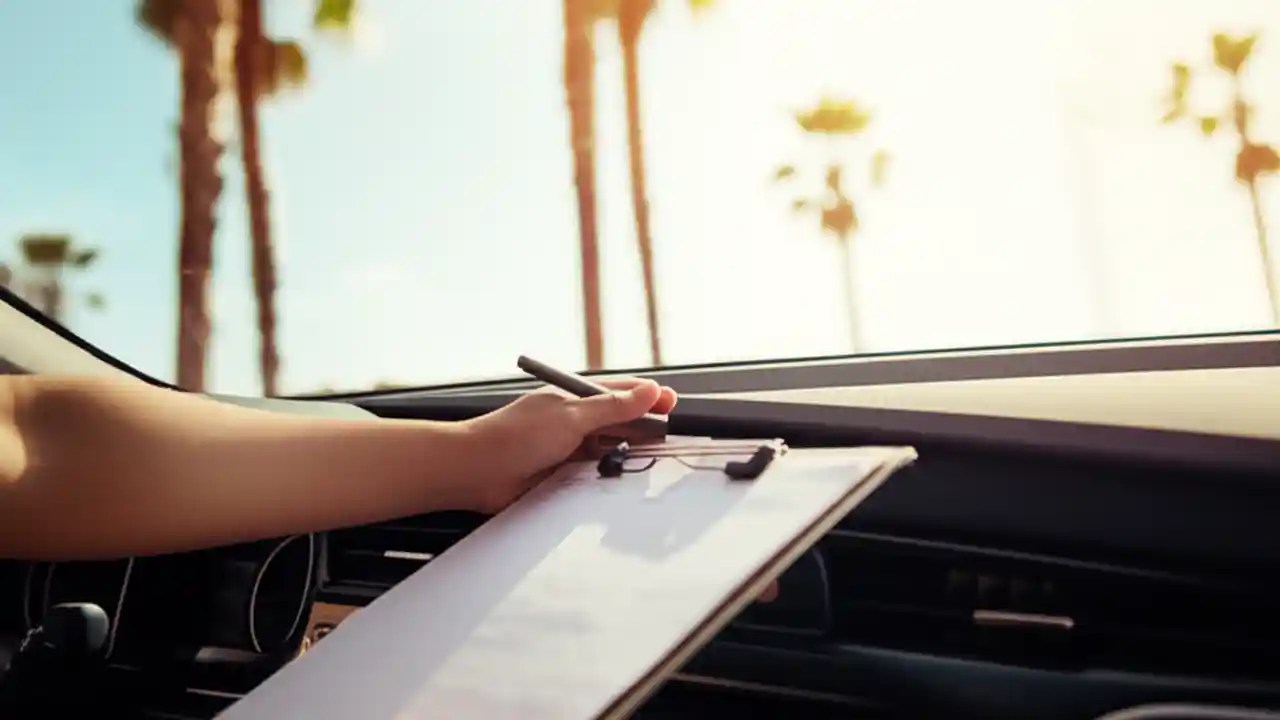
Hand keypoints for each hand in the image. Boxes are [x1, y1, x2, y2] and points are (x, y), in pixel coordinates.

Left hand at [462, 378, 677, 512]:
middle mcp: (573, 422)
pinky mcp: (562, 476)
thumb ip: (613, 407)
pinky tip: (621, 479)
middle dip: (643, 428)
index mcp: (574, 398)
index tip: (672, 405)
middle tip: (669, 437)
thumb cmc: (515, 436)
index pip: (620, 393)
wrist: (476, 471)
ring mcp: (568, 449)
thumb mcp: (572, 417)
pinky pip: (594, 475)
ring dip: (626, 454)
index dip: (648, 397)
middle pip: (619, 423)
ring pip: (609, 450)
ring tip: (651, 459)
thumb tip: (650, 391)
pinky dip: (608, 476)